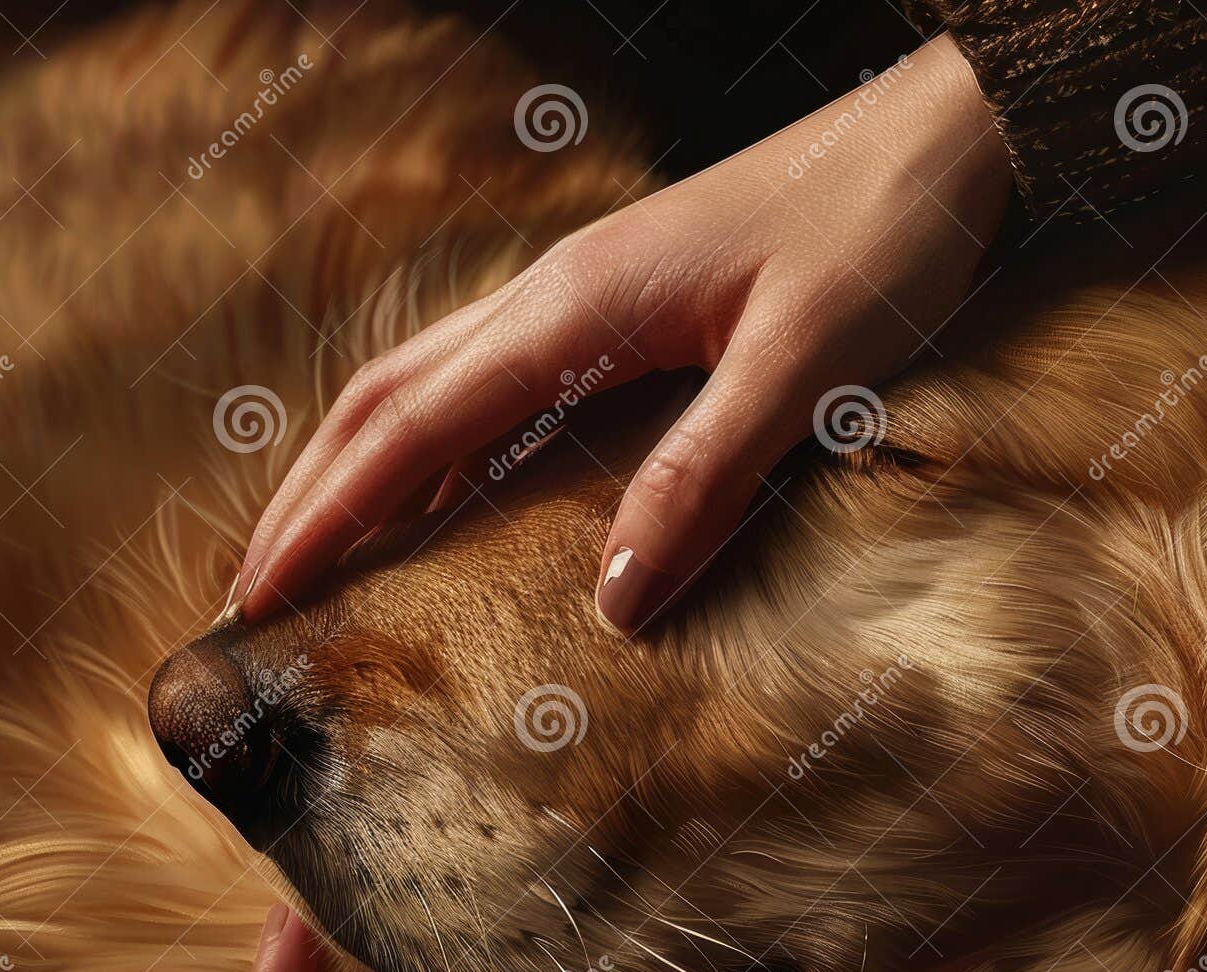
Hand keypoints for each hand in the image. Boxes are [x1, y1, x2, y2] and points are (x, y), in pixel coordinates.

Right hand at [233, 33, 1010, 633]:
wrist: (947, 136)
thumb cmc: (883, 233)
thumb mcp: (804, 365)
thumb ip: (705, 475)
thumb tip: (615, 599)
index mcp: (579, 308)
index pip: (412, 424)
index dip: (329, 514)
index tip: (261, 594)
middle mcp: (558, 295)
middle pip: (387, 393)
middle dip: (312, 491)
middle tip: (259, 588)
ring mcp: (586, 292)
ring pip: (430, 377)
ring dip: (362, 462)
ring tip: (324, 546)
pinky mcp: (625, 303)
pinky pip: (493, 376)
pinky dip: (438, 440)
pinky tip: (448, 484)